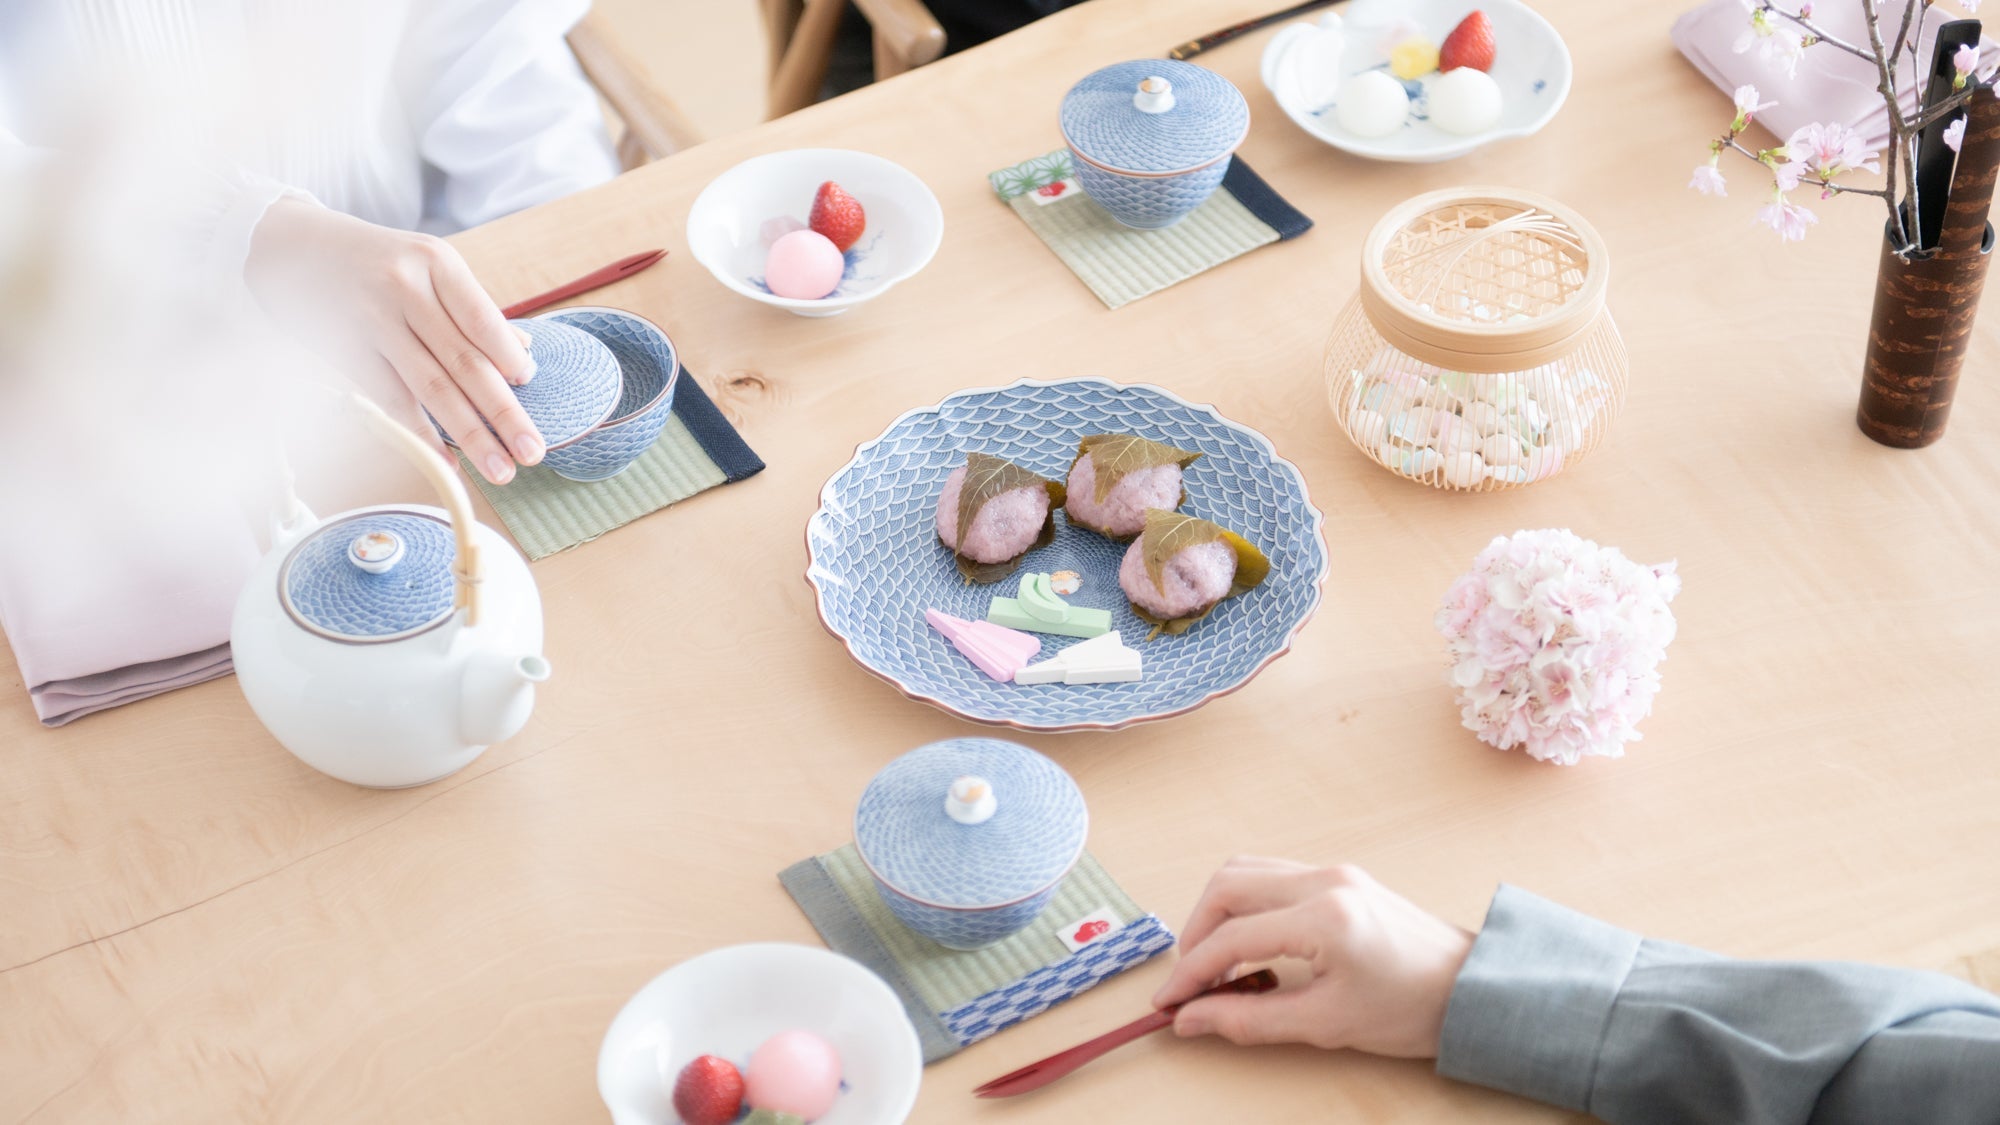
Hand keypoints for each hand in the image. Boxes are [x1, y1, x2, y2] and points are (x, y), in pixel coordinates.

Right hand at [245, 197, 540, 483]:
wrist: (292, 247)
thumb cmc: (376, 262)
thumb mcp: (427, 266)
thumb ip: (473, 310)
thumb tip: (524, 353)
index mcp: (437, 263)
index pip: (482, 320)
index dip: (510, 359)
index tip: (531, 387)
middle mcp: (406, 289)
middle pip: (464, 361)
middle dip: (504, 413)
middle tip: (533, 451)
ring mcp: (371, 321)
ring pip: (431, 387)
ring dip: (470, 435)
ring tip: (500, 470)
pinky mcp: (343, 349)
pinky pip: (390, 400)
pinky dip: (421, 434)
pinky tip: (446, 462)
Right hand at [1152, 858, 1473, 1057]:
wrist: (1470, 989)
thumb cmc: (1411, 1009)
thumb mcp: (1326, 1024)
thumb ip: (1250, 1019)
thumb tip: (1193, 1019)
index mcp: (1324, 917)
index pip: (1233, 936)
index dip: (1192, 971)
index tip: (1171, 1002)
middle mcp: (1324, 881)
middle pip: (1228, 887)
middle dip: (1195, 933)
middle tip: (1188, 979)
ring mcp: (1333, 873)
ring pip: (1246, 873)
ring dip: (1218, 914)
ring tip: (1214, 963)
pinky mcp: (1339, 878)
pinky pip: (1272, 877)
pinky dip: (1246, 906)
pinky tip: (1248, 945)